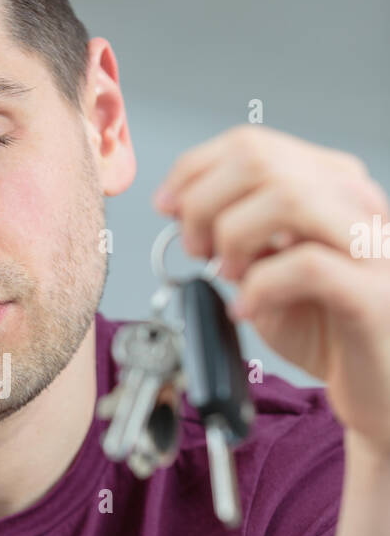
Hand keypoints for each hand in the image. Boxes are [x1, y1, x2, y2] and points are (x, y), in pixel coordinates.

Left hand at [152, 124, 389, 457]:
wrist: (381, 390)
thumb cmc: (329, 332)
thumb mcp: (268, 273)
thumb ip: (236, 237)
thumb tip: (184, 208)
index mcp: (328, 188)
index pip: (250, 145)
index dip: (193, 171)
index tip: (168, 206)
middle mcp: (352, 205)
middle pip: (260, 161)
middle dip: (204, 202)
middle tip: (197, 249)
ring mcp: (369, 245)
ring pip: (287, 198)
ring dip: (234, 234)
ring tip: (227, 273)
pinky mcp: (374, 294)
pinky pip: (309, 266)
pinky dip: (261, 285)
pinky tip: (248, 308)